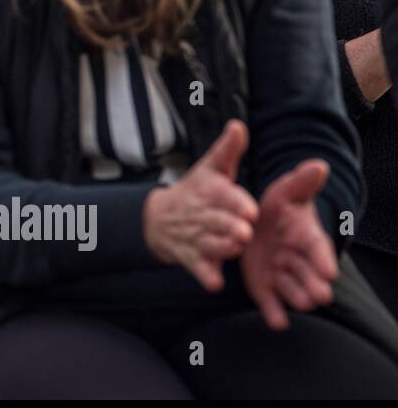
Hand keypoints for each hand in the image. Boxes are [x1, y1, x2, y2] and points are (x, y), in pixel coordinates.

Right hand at [143, 119, 259, 292]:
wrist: (157, 218)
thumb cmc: (195, 191)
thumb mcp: (210, 168)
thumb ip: (228, 150)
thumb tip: (238, 126)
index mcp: (210, 192)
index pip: (224, 196)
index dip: (236, 203)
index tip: (250, 210)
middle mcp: (202, 215)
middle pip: (218, 222)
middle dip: (230, 227)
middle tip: (243, 232)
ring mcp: (195, 238)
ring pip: (211, 246)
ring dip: (222, 248)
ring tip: (234, 248)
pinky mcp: (191, 259)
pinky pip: (199, 269)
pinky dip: (206, 275)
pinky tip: (214, 281)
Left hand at [240, 159, 336, 330]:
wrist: (258, 224)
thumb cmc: (280, 208)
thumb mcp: (286, 192)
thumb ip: (301, 182)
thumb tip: (319, 165)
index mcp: (306, 237)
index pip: (318, 249)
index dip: (323, 259)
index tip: (330, 270)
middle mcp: (298, 260)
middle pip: (310, 275)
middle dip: (314, 284)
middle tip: (319, 294)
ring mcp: (283, 275)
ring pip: (293, 291)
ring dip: (297, 297)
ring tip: (301, 303)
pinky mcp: (265, 287)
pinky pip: (271, 303)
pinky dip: (274, 313)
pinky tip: (277, 321)